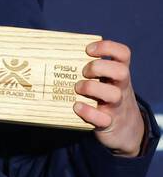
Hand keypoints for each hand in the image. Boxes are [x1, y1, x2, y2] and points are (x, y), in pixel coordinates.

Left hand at [75, 39, 147, 155]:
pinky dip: (88, 112)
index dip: (107, 48)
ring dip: (92, 88)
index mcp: (118, 74)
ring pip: (114, 94)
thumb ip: (87, 68)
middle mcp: (121, 87)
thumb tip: (52, 52)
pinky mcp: (109, 123)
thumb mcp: (104, 81)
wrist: (125, 129)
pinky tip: (76, 106)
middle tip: (83, 72)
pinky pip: (103, 119)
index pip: (123, 54)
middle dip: (98, 67)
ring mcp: (116, 106)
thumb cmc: (103, 97)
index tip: (88, 49)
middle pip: (121, 71)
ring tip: (77, 88)